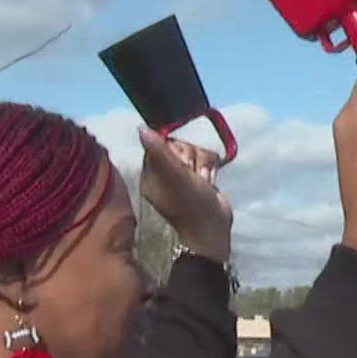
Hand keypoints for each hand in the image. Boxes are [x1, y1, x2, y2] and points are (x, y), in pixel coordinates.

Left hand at [138, 130, 231, 261]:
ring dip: (204, 164)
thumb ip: (159, 152)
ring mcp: (183, 175)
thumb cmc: (192, 205)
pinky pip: (206, 157)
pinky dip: (212, 168)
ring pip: (196, 150)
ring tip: (205, 182)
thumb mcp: (175, 177)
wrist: (215, 229)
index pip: (161, 143)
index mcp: (151, 174)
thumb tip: (141, 128)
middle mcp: (164, 173)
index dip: (176, 150)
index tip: (182, 165)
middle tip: (195, 176)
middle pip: (181, 145)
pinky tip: (211, 182)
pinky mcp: (199, 176)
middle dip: (193, 158)